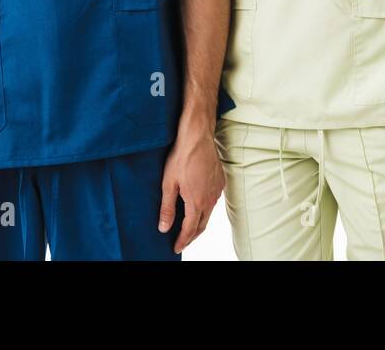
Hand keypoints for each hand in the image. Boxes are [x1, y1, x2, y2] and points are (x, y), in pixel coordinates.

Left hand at [158, 119, 225, 253]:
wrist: (198, 136)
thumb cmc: (181, 157)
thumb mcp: (168, 183)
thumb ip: (167, 208)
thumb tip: (163, 228)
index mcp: (196, 202)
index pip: (189, 229)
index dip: (182, 241)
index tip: (176, 248)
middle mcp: (210, 199)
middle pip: (201, 225)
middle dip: (191, 236)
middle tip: (182, 242)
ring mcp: (217, 190)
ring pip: (209, 213)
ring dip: (199, 223)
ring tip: (189, 227)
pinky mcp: (221, 181)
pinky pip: (213, 201)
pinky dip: (205, 208)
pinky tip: (198, 206)